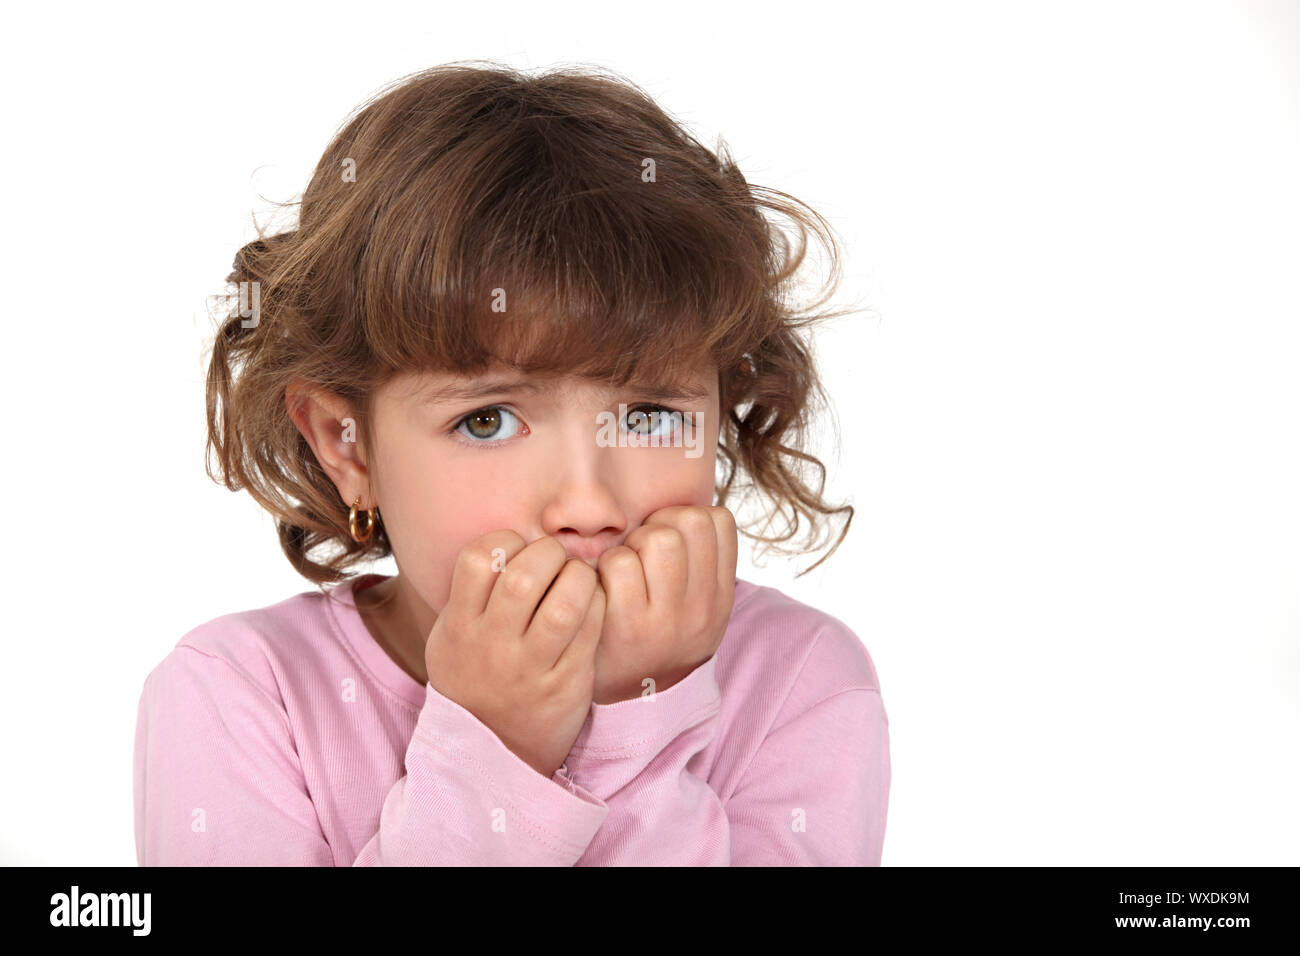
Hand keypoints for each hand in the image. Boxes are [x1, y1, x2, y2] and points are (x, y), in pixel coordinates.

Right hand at [424, 531, 604, 777]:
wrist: (492, 754)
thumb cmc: (477, 680)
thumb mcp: (453, 639)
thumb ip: (472, 595)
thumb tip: (511, 541)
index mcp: (459, 627)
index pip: (480, 558)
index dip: (506, 541)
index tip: (518, 550)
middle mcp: (491, 646)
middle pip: (525, 574)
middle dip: (550, 553)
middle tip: (557, 561)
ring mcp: (530, 668)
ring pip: (565, 601)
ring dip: (580, 577)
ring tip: (579, 580)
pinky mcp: (566, 685)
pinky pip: (591, 630)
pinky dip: (598, 605)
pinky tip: (593, 604)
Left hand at [592, 505, 737, 704]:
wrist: (630, 703)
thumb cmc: (656, 638)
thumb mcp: (697, 610)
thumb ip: (700, 563)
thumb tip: (682, 508)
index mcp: (720, 598)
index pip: (718, 521)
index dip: (686, 518)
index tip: (670, 542)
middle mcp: (701, 609)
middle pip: (687, 521)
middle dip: (656, 526)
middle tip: (640, 555)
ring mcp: (665, 620)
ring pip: (655, 538)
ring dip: (630, 545)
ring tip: (623, 571)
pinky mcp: (625, 628)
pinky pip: (617, 564)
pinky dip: (603, 567)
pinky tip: (603, 588)